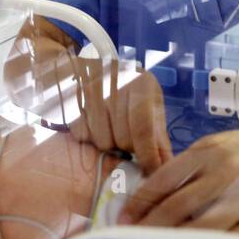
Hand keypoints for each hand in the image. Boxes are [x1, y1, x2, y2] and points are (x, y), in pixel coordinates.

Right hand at [4, 23, 171, 173]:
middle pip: (122, 139)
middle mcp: (116, 82)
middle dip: (127, 148)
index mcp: (142, 83)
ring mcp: (90, 89)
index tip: (150, 171)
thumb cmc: (131, 93)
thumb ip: (159, 138)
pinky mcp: (71, 99)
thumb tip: (168, 166)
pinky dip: (89, 138)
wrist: (94, 67)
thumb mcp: (151, 107)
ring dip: (108, 145)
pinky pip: (82, 136)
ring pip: (102, 141)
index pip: (143, 128)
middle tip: (127, 140)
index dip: (147, 154)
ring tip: (111, 129)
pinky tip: (94, 125)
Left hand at [118, 125, 238, 234]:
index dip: (139, 202)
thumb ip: (186, 165)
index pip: (163, 180)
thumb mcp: (212, 144)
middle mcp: (224, 174)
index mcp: (207, 153)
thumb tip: (152, 190)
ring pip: (202, 228)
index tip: (123, 219)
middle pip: (177, 206)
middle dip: (149, 226)